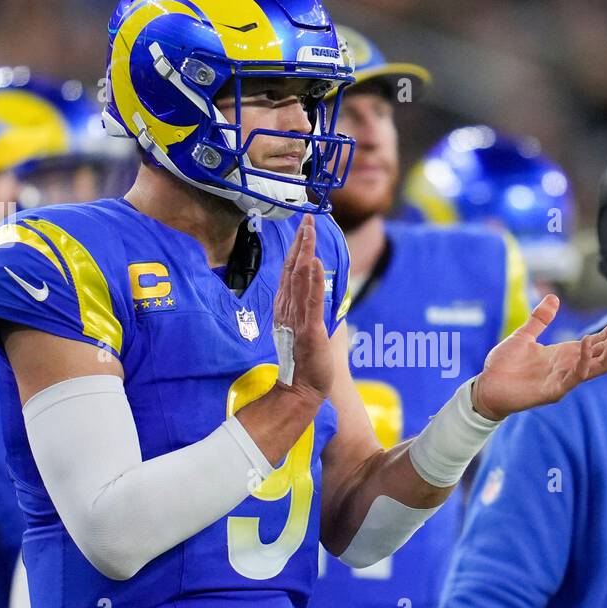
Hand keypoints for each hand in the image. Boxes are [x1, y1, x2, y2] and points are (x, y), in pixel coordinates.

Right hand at [272, 213, 333, 401]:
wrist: (302, 389)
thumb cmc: (307, 362)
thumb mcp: (307, 328)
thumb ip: (310, 307)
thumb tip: (320, 289)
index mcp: (286, 308)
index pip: (290, 271)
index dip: (297, 247)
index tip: (304, 226)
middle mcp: (288, 309)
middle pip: (293, 268)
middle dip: (301, 241)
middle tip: (307, 217)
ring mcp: (297, 318)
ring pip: (300, 278)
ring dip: (305, 252)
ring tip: (310, 230)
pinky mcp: (309, 330)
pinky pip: (310, 301)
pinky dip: (312, 281)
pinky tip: (314, 262)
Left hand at [472, 297, 606, 419]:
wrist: (486, 388)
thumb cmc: (504, 365)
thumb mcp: (523, 336)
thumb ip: (539, 319)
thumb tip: (554, 298)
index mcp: (566, 354)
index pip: (599, 340)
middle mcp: (570, 366)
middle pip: (605, 351)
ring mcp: (564, 379)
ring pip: (598, 366)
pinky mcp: (554, 391)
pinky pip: (575, 376)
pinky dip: (582, 361)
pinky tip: (585, 343)